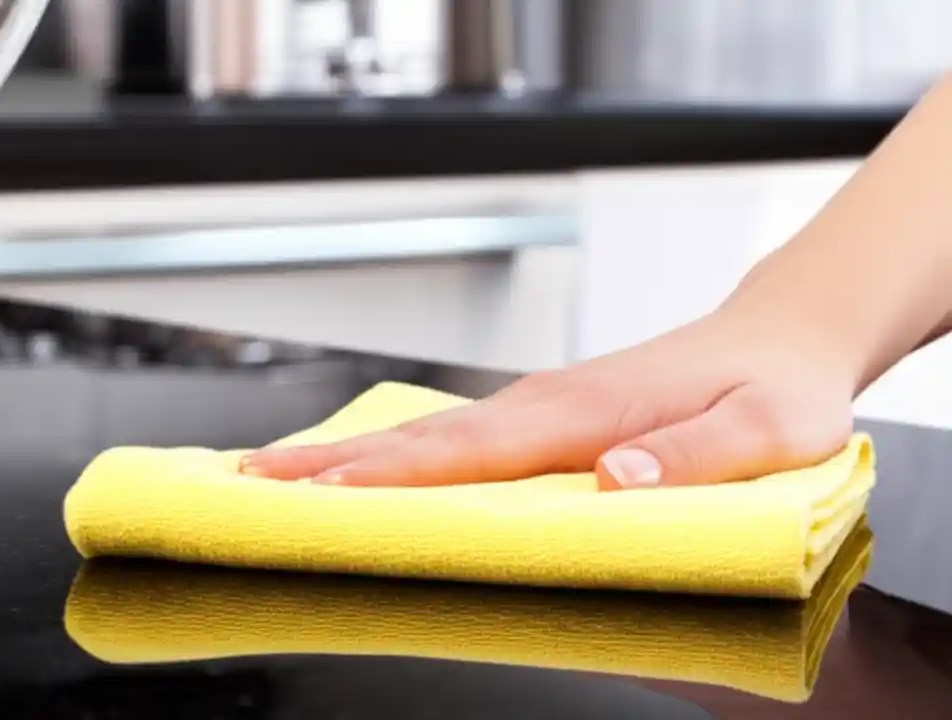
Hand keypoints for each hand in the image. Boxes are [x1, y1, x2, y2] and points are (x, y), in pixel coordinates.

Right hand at [240, 309, 856, 489]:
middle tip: (252, 483)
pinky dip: (390, 458)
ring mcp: (534, 408)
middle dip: (331, 463)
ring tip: (274, 475)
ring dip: (344, 458)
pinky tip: (361, 472)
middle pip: (418, 439)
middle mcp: (542, 405)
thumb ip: (696, 456)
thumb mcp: (768, 432)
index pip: (468, 451)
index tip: (321, 494)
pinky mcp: (538, 418)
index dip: (391, 477)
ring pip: (422, 437)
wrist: (777, 337)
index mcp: (581, 414)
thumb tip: (613, 478)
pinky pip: (449, 442)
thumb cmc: (775, 389)